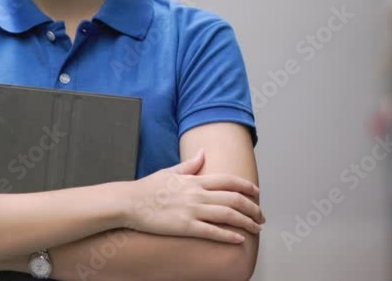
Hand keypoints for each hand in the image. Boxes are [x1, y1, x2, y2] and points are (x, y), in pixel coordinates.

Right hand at [123, 148, 263, 243]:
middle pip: (234, 199)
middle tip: (261, 215)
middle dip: (252, 208)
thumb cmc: (147, 188)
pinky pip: (212, 231)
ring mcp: (192, 210)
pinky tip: (239, 239)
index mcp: (194, 180)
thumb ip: (190, 164)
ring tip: (256, 228)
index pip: (228, 181)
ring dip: (246, 222)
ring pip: (228, 215)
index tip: (257, 192)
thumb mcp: (170, 171)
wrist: (129, 202)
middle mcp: (197, 194)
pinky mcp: (185, 226)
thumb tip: (203, 153)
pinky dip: (228, 235)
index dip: (246, 186)